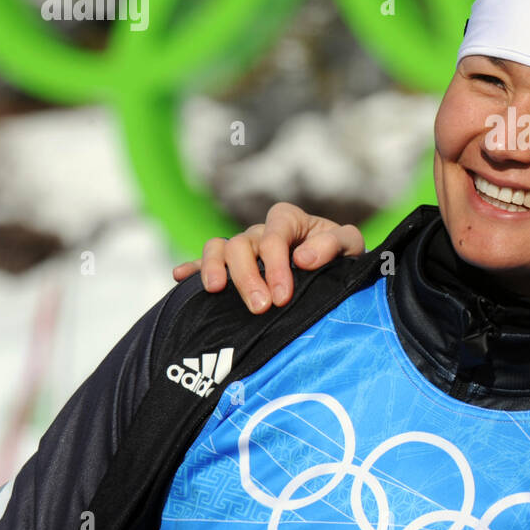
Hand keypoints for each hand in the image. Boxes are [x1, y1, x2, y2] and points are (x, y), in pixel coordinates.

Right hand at [171, 202, 365, 312]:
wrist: (333, 271)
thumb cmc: (341, 257)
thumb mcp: (349, 246)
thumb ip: (334, 243)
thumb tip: (302, 257)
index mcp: (288, 221)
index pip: (274, 236)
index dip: (276, 265)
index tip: (283, 296)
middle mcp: (261, 232)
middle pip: (242, 245)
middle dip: (248, 276)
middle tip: (260, 308)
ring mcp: (242, 249)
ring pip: (218, 248)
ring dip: (214, 268)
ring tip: (215, 291)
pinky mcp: (229, 267)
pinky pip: (203, 261)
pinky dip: (191, 268)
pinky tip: (179, 277)